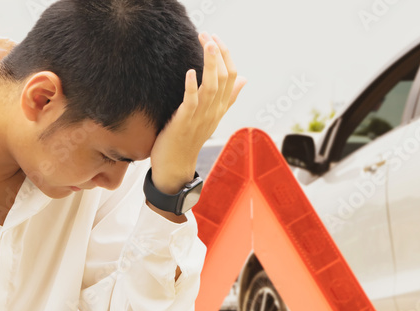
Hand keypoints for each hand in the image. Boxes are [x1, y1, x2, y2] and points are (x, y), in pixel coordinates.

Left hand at [149, 32, 246, 194]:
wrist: (175, 166)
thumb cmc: (188, 140)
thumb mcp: (211, 116)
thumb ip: (228, 98)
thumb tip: (244, 79)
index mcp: (220, 108)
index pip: (232, 78)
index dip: (226, 57)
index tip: (217, 38)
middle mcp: (213, 111)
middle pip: (224, 79)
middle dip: (218, 54)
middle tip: (210, 35)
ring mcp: (200, 117)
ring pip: (212, 87)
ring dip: (210, 65)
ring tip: (207, 44)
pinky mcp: (184, 122)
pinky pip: (191, 103)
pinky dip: (192, 87)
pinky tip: (191, 72)